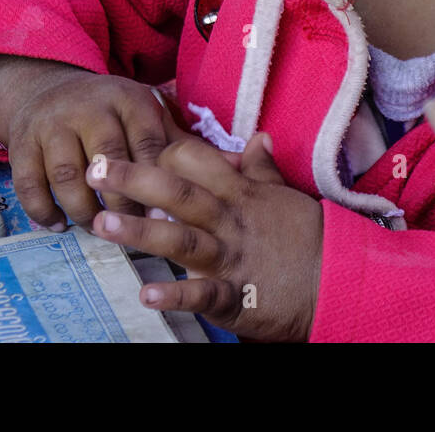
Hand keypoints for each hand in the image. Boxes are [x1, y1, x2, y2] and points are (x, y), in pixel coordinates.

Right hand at [0, 56, 174, 229]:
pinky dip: (43, 211)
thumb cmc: (113, 115)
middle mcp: (88, 108)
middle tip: (132, 230)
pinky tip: (59, 225)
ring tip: (98, 229)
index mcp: (127, 100)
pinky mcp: (21, 143)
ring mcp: (51, 124)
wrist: (50, 91)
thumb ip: (182, 145)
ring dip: (84, 211)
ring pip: (67, 176)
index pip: (147, 144)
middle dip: (122, 203)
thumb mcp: (147, 117)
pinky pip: (28, 184)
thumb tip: (232, 167)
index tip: (166, 217)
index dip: (157, 183)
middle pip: (109, 161)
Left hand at [85, 132, 323, 341]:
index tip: (131, 148)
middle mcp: (231, 221)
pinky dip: (176, 294)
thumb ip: (262, 170)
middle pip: (179, 192)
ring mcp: (232, 258)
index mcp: (241, 194)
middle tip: (95, 169)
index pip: (196, 160)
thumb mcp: (286, 197)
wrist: (339, 281)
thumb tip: (257, 137)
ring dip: (141, 231)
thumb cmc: (309, 239)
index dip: (162, 153)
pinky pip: (204, 294)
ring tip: (103, 225)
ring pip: (182, 238)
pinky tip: (147, 294)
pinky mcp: (237, 296)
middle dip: (134, 179)